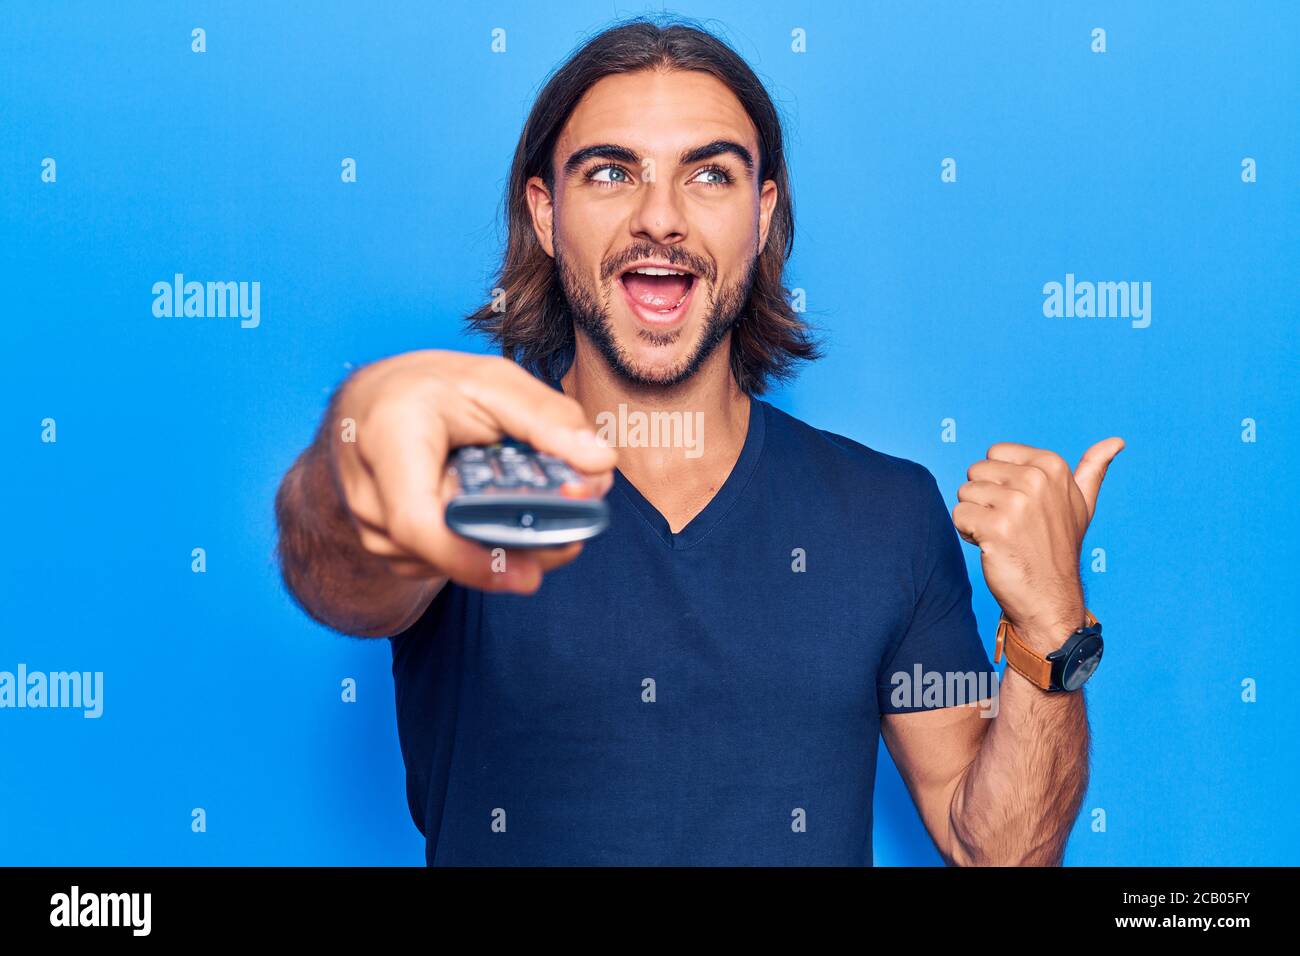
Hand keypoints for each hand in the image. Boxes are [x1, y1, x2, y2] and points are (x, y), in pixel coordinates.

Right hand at [327, 350, 616, 593]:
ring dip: (503, 551)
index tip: (528, 574)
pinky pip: (444, 564)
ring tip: (543, 521)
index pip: (417, 521)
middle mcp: (370, 493)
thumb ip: (547, 417)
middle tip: (569, 542)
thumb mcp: (492, 381)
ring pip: (448, 565)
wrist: (371, 406)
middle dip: (514, 552)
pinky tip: (506, 524)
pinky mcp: (389, 549)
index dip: (471, 557)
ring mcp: (373, 529)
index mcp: (390, 436)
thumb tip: (600, 461)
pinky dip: (481, 550)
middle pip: (444, 553)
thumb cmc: (433, 389)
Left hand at [952, 437, 1124, 644]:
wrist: (1051, 597)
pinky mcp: (996, 528)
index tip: (1019, 505)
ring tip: (1000, 535)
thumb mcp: (1083, 504)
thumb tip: (1116, 441)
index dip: (999, 480)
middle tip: (1008, 524)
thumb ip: (1093, 469)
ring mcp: (1016, 504)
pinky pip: (959, 515)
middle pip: (976, 471)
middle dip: (984, 498)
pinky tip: (991, 547)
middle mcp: (1036, 480)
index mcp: (1052, 466)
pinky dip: (968, 533)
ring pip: (964, 493)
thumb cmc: (1059, 549)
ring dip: (975, 517)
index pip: (994, 453)